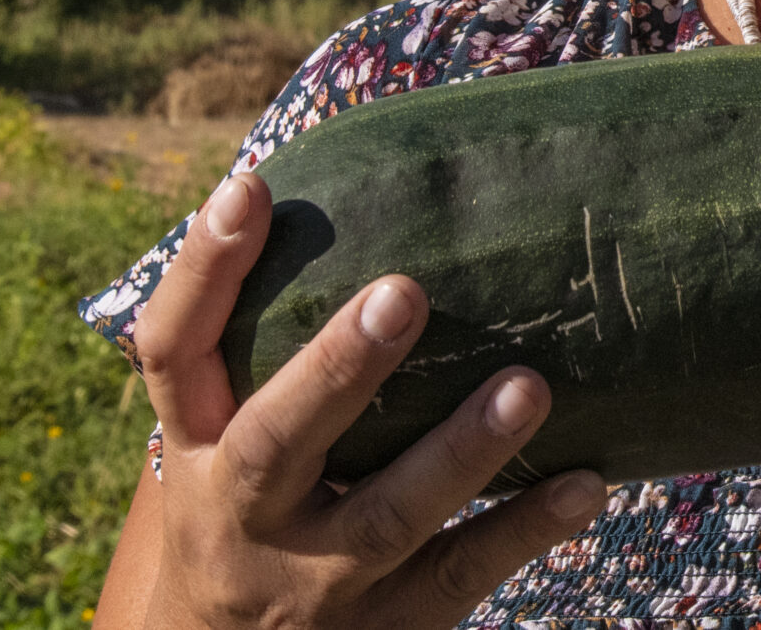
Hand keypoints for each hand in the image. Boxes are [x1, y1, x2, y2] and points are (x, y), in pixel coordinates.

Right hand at [131, 170, 606, 629]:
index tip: (252, 187)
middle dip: (338, 370)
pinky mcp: (387, 623)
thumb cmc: (239, 498)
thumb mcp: (212, 426)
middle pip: (279, 439)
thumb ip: (253, 330)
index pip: (174, 347)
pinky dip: (526, 528)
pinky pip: (460, 573)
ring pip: (388, 515)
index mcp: (193, 439)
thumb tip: (318, 176)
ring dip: (461, 452)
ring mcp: (315, 578)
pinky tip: (586, 482)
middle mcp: (242, 509)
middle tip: (402, 292)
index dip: (205, 269)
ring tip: (528, 386)